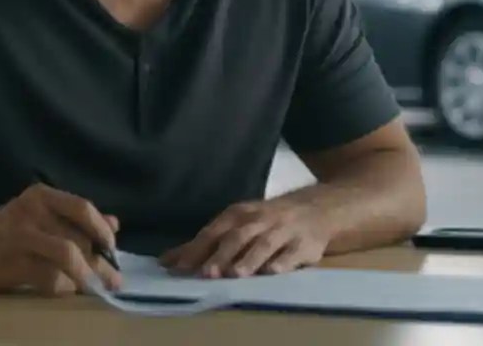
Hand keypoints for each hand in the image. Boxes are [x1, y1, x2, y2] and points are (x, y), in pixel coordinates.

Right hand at [0, 183, 121, 296]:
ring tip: (97, 288)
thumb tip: (114, 224)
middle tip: (112, 279)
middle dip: (100, 261)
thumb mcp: (39, 217)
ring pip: (70, 255)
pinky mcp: (14, 262)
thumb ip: (74, 219)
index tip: (112, 249)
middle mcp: (33, 211)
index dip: (102, 230)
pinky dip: (65, 286)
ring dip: (88, 275)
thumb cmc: (5, 233)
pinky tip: (67, 291)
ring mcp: (22, 235)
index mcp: (42, 196)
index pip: (83, 208)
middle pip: (79, 237)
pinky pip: (51, 276)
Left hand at [159, 199, 328, 278]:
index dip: (196, 249)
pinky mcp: (305, 244)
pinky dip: (284, 261)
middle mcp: (260, 220)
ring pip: (265, 243)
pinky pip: (294, 253)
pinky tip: (274, 271)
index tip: (178, 268)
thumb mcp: (236, 223)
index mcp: (239, 214)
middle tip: (206, 274)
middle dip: (221, 255)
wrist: (316, 208)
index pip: (213, 231)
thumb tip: (166, 261)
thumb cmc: (266, 220)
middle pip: (238, 237)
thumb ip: (204, 243)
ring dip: (250, 258)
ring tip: (237, 274)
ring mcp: (284, 231)